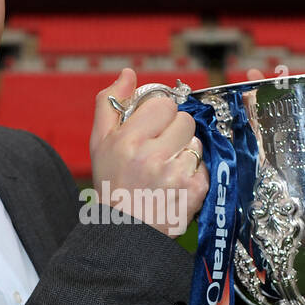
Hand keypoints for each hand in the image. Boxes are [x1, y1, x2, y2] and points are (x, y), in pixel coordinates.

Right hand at [89, 68, 206, 237]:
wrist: (125, 231)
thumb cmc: (112, 184)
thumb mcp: (100, 143)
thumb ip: (110, 104)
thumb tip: (128, 73)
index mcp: (127, 141)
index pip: (164, 104)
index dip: (159, 115)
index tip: (151, 130)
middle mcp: (151, 156)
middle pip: (185, 120)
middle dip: (175, 132)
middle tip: (159, 150)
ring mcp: (176, 175)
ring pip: (196, 142)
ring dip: (185, 152)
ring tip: (166, 169)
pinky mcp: (194, 191)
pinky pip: (204, 164)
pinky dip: (193, 172)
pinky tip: (176, 183)